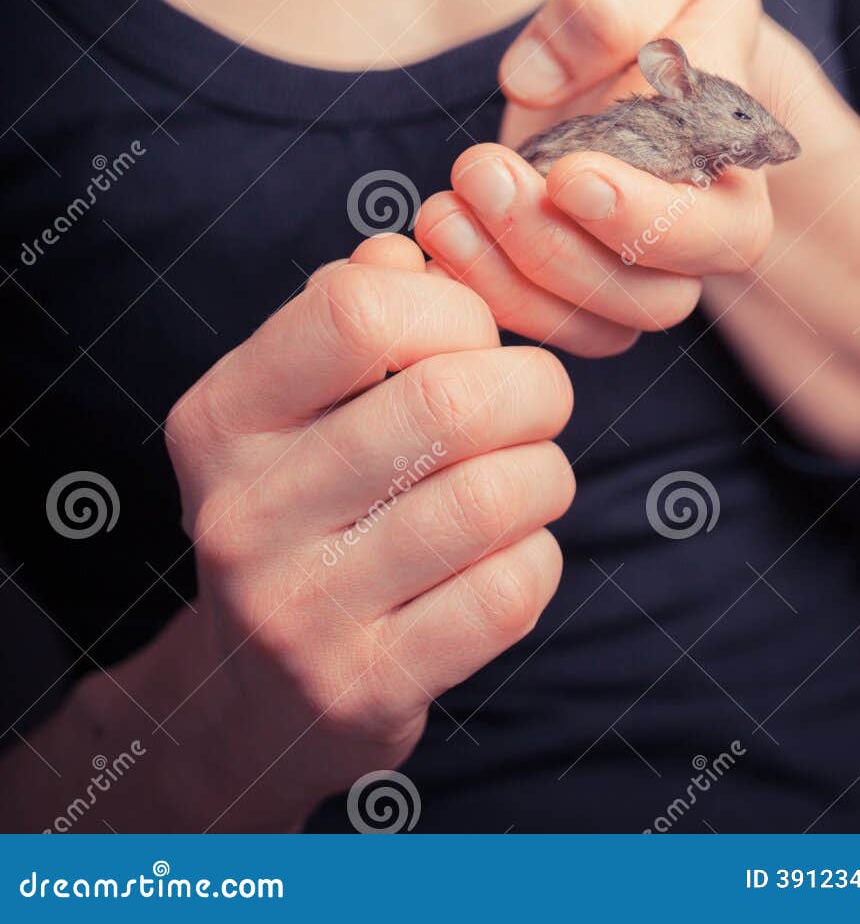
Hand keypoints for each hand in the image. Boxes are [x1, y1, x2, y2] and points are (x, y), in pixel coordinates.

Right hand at [160, 234, 573, 828]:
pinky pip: (507, 591)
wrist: (255, 697)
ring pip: (493, 497)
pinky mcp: (364, 687)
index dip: (451, 309)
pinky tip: (509, 553)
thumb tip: (415, 254)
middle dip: (532, 389)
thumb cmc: (304, 509)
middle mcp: (243, 511)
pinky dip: (538, 557)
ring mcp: (299, 609)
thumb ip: (352, 310)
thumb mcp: (292, 405)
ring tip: (527, 477)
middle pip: (449, 401)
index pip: (356, 307)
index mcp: (221, 417)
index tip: (470, 340)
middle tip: (532, 405)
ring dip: (545, 475)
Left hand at [415, 0, 775, 357]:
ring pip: (594, 325)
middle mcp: (692, 227)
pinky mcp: (562, 263)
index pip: (720, 228)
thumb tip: (537, 77)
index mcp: (735, 155)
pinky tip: (431, 233)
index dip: (646, 219)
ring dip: (509, 280)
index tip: (569, 175)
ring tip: (441, 207)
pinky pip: (537, 317)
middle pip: (653, 298)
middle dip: (559, 250)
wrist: (628, 14)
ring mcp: (625, 257)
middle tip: (482, 173)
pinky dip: (479, 292)